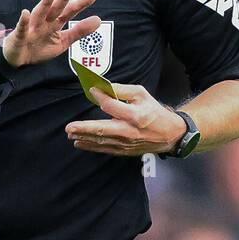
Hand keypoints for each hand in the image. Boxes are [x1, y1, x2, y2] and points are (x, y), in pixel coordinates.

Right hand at [2, 0, 98, 67]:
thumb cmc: (40, 47)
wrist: (19, 60)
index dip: (80, 4)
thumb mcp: (63, 41)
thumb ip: (79, 31)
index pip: (69, 11)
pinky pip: (21, 28)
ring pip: (39, 13)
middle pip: (56, 8)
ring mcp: (31, 28)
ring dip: (45, 2)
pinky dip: (23, 21)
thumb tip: (98, 20)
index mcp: (55, 23)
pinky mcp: (19, 36)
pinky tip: (25, 13)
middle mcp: (44, 22)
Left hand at [65, 83, 186, 155]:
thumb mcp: (142, 94)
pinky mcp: (124, 150)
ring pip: (101, 140)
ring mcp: (126, 143)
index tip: (92, 90)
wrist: (168, 134)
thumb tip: (103, 88)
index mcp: (135, 115)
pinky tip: (79, 142)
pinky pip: (104, 148)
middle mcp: (129, 131)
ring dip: (84, 138)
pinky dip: (91, 146)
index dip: (100, 97)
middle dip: (84, 128)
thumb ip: (122, 90)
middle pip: (103, 129)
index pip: (112, 106)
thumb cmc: (154, 112)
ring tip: (70, 134)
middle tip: (69, 127)